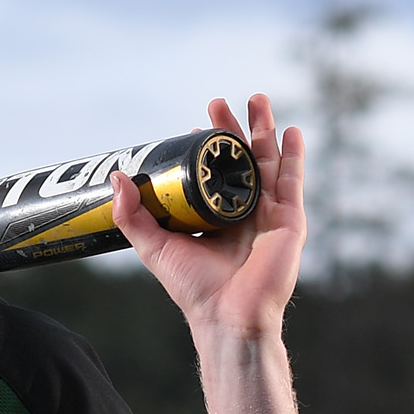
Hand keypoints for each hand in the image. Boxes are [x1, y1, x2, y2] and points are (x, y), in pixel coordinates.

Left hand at [110, 94, 305, 338]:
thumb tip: (118, 177)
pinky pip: (293, 182)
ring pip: (267, 163)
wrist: (226, 314)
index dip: (205, 148)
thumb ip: (132, 215)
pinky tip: (293, 131)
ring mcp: (268, 215)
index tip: (195, 125)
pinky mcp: (289, 221)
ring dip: (264, 130)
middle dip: (232, 130)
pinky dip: (294, 156)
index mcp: (214, 218)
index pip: (211, 174)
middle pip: (239, 160)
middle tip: (219, 103)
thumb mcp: (154, 245)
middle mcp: (242, 213)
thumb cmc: (192, 287)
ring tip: (257, 99)